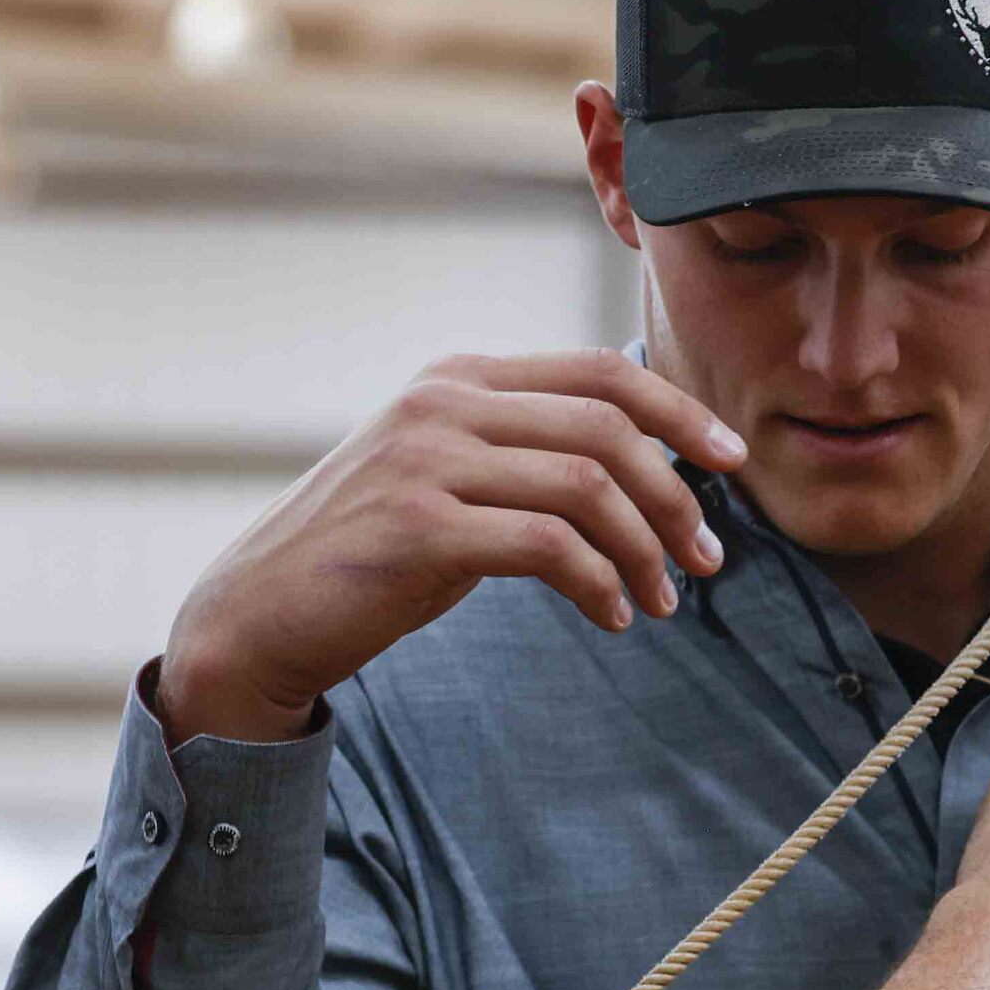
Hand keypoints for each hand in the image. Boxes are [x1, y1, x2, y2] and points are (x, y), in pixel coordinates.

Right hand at [156, 352, 748, 745]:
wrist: (257, 613)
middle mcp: (444, 402)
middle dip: (676, 496)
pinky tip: (609, 618)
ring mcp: (427, 460)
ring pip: (588, 485)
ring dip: (644, 550)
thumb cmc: (364, 557)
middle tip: (705, 558)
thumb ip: (518, 455)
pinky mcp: (421, 528)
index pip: (599, 370)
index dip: (680, 412)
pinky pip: (549, 545)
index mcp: (458, 378)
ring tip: (660, 601)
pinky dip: (598, 584)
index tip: (732, 462)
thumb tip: (636, 471)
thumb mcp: (443, 477)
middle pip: (608, 426)